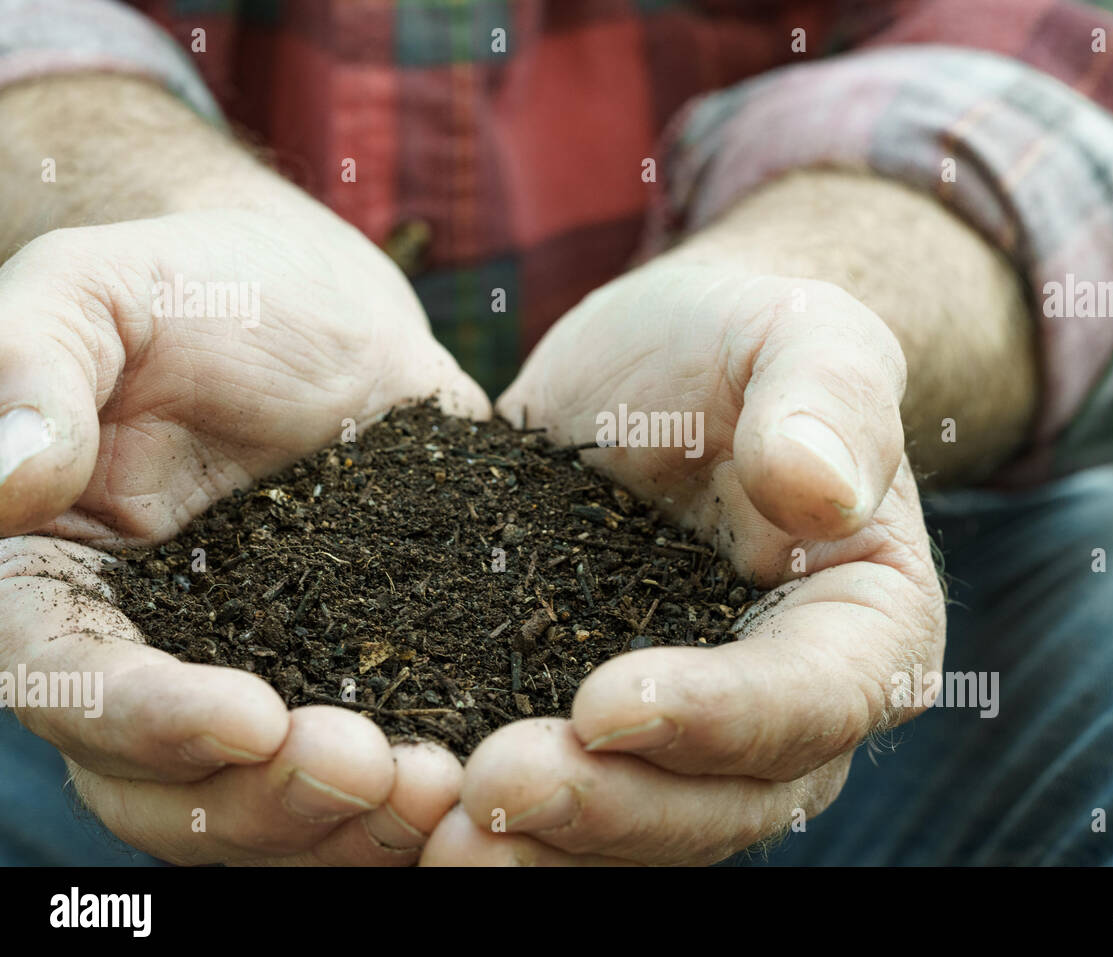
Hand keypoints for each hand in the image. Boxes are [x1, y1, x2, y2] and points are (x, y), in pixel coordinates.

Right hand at [0, 195, 485, 862]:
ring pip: (268, 805)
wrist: (321, 306)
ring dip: (348, 825)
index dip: (147, 721)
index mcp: (54, 585)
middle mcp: (146, 657)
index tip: (250, 718)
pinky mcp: (355, 672)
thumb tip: (4, 477)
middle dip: (269, 800)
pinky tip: (483, 777)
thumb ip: (33, 368)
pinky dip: (415, 790)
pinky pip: (371, 762)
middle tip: (374, 770)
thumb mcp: (99, 291)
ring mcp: (256, 677)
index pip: (64, 680)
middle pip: (166, 789)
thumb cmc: (193, 288)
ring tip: (440, 789)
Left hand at [420, 261, 946, 864]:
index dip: (721, 718)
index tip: (605, 703)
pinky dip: (509, 823)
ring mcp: (697, 734)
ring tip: (445, 835)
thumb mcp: (799, 333)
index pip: (816, 696)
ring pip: (645, 826)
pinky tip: (418, 816)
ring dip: (551, 845)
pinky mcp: (604, 730)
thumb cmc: (743, 343)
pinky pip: (573, 797)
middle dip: (614, 808)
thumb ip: (830, 397)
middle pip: (726, 798)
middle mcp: (793, 705)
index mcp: (866, 622)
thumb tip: (825, 493)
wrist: (657, 371)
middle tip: (495, 788)